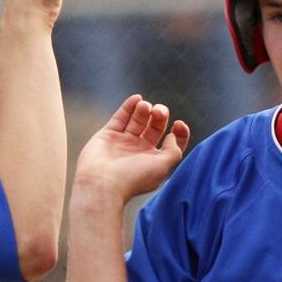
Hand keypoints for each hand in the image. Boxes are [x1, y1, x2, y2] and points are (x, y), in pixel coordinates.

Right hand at [74, 95, 189, 202]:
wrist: (102, 183)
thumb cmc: (133, 178)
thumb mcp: (163, 166)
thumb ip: (174, 150)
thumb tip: (172, 135)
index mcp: (154, 160)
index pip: (171, 143)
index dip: (179, 133)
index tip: (178, 124)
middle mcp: (139, 151)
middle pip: (154, 127)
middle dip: (160, 116)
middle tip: (157, 112)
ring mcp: (123, 142)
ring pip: (138, 120)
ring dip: (144, 109)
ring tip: (145, 106)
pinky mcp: (108, 135)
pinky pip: (120, 117)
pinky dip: (129, 106)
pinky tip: (137, 98)